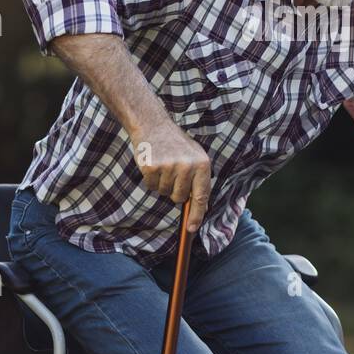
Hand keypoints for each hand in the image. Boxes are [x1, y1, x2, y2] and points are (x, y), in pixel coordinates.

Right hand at [128, 118, 212, 232]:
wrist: (153, 125)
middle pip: (179, 198)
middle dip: (174, 191)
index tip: (192, 228)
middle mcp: (187, 167)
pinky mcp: (152, 167)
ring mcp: (169, 167)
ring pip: (164, 193)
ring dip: (162, 183)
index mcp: (202, 165)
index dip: (196, 215)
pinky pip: (151, 186)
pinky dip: (150, 179)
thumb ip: (199, 181)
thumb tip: (200, 208)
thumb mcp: (195, 158)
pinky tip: (153, 164)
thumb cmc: (176, 144)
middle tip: (172, 172)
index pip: (201, 197)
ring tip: (163, 164)